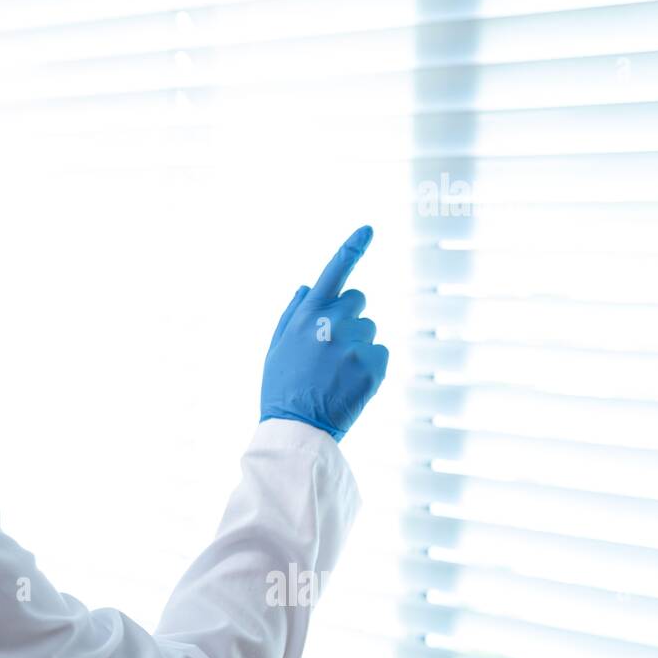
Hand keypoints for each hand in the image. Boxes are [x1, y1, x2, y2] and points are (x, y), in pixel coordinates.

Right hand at [260, 226, 388, 441]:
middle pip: (359, 301)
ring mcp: (355, 345)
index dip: (353, 248)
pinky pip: (381, 354)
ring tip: (337, 373)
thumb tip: (309, 285)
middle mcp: (332, 324)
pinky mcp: (374, 366)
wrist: (296, 429)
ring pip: (371, 330)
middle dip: (351, 316)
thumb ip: (293, 313)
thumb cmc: (282, 387)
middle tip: (333, 346)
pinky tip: (351, 384)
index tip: (369, 228)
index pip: (334, 272)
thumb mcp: (277, 347)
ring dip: (359, 345)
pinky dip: (370, 367)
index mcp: (307, 315)